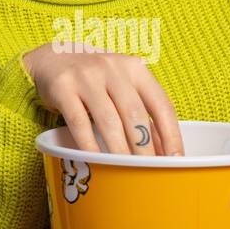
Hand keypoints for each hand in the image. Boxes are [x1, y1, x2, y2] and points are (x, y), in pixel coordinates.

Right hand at [22, 42, 184, 156]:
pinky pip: (79, 123)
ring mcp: (87, 77)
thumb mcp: (122, 84)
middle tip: (150, 171)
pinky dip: (89, 145)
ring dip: (119, 150)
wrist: (53, 57)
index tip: (176, 159)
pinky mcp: (63, 87)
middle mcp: (113, 69)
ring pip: (109, 121)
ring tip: (126, 171)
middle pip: (135, 114)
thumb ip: (141, 110)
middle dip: (145, 148)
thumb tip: (161, 150)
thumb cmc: (97, 78)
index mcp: (135, 69)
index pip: (161, 104)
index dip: (171, 134)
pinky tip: (96, 161)